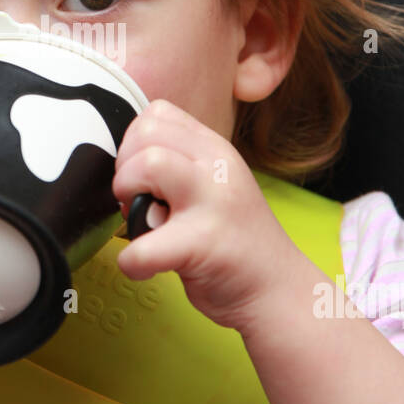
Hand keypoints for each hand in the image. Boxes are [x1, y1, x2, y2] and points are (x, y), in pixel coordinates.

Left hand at [111, 99, 308, 333]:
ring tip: (143, 224)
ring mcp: (213, 203)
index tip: (142, 177)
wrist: (278, 289)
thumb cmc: (235, 241)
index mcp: (215, 150)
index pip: (157, 114)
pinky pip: (144, 246)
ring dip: (126, 197)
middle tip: (138, 202)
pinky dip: (132, 260)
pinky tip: (144, 267)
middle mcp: (216, 167)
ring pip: (148, 164)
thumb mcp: (215, 185)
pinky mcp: (204, 244)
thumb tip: (126, 161)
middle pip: (145, 133)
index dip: (134, 144)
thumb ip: (180, 164)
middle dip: (125, 168)